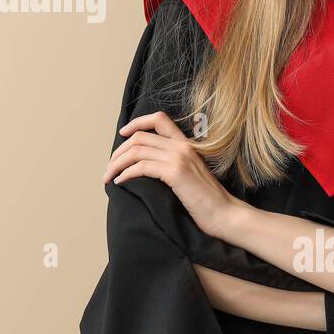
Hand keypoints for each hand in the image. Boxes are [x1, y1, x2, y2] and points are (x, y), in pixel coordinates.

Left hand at [102, 111, 248, 238]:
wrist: (225, 214)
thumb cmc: (206, 201)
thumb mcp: (190, 175)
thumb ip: (172, 164)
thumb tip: (145, 166)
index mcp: (186, 144)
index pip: (159, 119)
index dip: (136, 123)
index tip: (122, 134)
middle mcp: (181, 146)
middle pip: (139, 137)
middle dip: (118, 151)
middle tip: (109, 167)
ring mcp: (179, 157)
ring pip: (136, 150)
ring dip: (116, 164)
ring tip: (108, 177)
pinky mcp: (176, 172)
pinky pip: (141, 166)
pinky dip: (126, 173)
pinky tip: (120, 182)